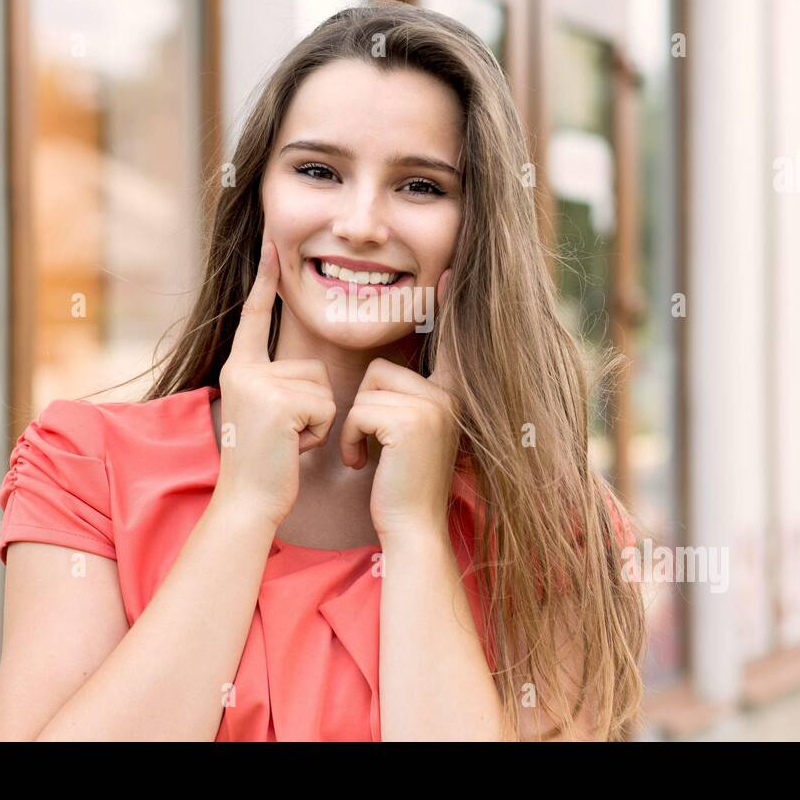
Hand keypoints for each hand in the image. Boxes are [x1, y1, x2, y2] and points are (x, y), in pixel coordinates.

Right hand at [213, 239, 335, 525]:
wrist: (249, 502)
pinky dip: (318, 432)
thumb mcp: (269, 414)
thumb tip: (310, 371)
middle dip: (313, 404)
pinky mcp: (279, 401)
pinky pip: (325, 405)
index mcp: (240, 368)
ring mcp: (259, 383)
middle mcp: (244, 369)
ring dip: (317, 420)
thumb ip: (280, 385)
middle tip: (286, 435)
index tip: (272, 242)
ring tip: (289, 441)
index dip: (266, 280)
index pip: (255, 316)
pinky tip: (292, 447)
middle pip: (311, 365)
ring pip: (322, 386)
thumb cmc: (268, 465)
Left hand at [340, 270, 459, 542]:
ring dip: (354, 425)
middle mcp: (448, 395)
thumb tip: (382, 374)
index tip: (448, 271)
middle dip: (364, 408)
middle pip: (382, 369)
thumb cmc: (399, 485)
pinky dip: (350, 438)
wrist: (411, 528)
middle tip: (370, 446)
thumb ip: (404, 402)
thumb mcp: (406, 434)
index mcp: (449, 394)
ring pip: (369, 388)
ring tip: (367, 455)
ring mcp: (433, 407)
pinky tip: (362, 464)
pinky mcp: (411, 422)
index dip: (446, 305)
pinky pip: (360, 410)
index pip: (446, 342)